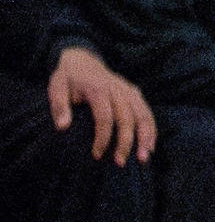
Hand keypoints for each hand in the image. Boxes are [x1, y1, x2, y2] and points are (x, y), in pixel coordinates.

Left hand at [48, 46, 150, 163]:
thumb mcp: (57, 87)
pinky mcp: (134, 92)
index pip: (105, 117)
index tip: (96, 155)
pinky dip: (151, 128)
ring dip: (145, 136)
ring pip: (142, 114)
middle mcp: (117, 89)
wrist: (82, 58)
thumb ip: (59, 106)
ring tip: (144, 158)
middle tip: (120, 163)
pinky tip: (150, 145)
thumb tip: (62, 127)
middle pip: (127, 118)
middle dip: (126, 142)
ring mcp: (128, 90)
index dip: (102, 138)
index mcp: (98, 89)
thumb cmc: (68, 78)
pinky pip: (146, 111)